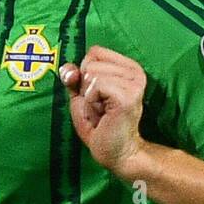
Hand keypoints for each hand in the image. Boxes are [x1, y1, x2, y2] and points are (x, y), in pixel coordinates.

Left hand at [58, 45, 146, 177]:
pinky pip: (95, 86)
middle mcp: (135, 71)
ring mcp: (133, 83)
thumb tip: (67, 68)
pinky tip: (103, 113)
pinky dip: (91, 101)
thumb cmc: (101, 126)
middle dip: (86, 86)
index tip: (96, 94)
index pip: (95, 51)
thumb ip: (74, 78)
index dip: (86, 72)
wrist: (116, 152)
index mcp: (129, 67)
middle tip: (100, 106)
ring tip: (102, 110)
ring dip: (89, 96)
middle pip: (90, 61)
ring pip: (91, 73)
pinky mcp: (127, 96)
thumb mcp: (82, 96)